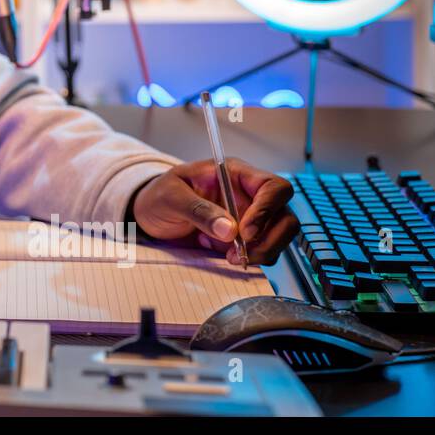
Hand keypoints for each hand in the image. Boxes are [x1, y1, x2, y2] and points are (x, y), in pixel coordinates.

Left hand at [131, 158, 297, 265]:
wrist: (149, 214)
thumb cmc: (159, 195)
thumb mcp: (170, 197)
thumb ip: (198, 210)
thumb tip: (229, 229)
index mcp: (235, 174)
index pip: (273, 187)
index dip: (267, 210)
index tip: (245, 231)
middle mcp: (248, 195)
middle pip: (285, 216)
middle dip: (269, 238)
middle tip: (241, 253)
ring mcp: (250, 217)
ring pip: (280, 236)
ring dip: (263, 252)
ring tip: (230, 257)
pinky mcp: (245, 238)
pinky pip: (264, 250)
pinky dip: (253, 259)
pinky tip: (226, 257)